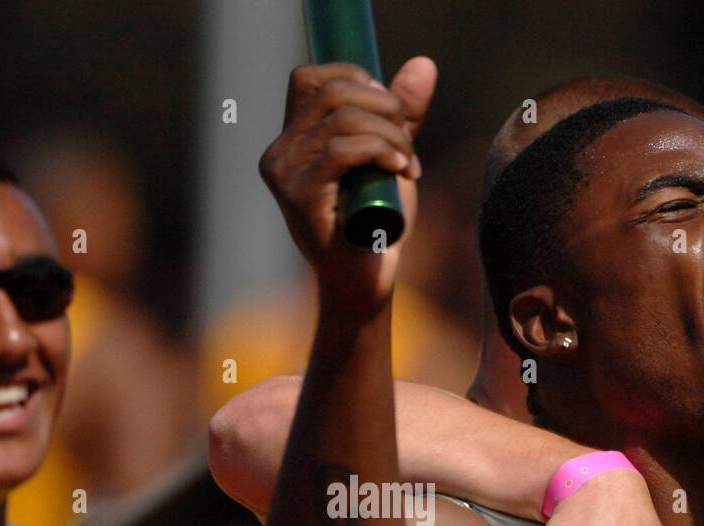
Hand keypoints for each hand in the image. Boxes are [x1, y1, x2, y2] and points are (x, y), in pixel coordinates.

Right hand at [259, 58, 435, 315]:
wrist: (367, 283)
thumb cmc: (377, 224)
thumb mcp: (391, 159)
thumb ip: (402, 116)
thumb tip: (424, 63)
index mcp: (291, 140)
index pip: (311, 78)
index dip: (357, 79)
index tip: (392, 113)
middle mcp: (278, 154)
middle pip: (331, 92)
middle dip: (384, 108)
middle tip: (408, 145)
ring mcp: (283, 176)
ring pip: (342, 120)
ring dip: (390, 136)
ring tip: (407, 164)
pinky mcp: (298, 199)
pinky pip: (342, 151)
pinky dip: (380, 151)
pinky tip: (398, 169)